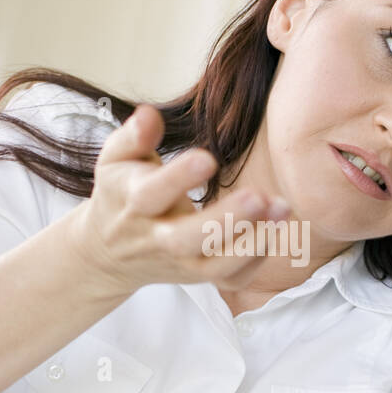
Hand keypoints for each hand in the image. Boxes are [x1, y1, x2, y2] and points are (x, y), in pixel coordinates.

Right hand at [64, 103, 288, 295]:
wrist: (110, 252)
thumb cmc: (121, 192)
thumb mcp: (116, 159)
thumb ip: (134, 136)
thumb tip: (149, 113)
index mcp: (133, 203)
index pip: (150, 195)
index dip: (177, 179)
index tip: (207, 159)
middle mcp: (156, 239)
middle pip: (185, 239)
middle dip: (224, 220)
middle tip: (259, 196)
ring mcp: (180, 263)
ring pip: (214, 266)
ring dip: (251, 243)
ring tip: (282, 209)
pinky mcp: (199, 277)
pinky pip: (230, 279)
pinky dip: (256, 260)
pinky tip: (276, 228)